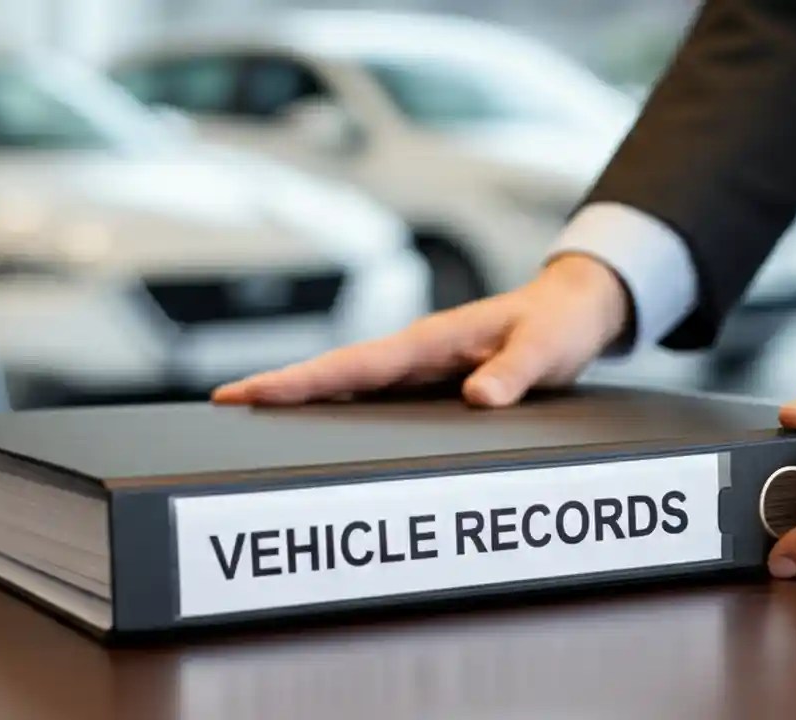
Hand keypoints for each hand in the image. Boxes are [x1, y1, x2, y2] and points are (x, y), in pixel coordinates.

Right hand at [212, 254, 629, 406]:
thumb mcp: (544, 349)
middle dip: (280, 386)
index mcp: (431, 340)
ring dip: (303, 396)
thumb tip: (477, 398)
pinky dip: (340, 403)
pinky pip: (375, 393)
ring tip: (251, 413)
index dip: (301, 380)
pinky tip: (318, 423)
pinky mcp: (429, 379)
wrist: (571, 308)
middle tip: (224, 402)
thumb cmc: (556, 324)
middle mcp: (416, 351)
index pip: (354, 364)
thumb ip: (513, 373)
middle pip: (336, 372)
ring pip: (349, 382)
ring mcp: (419, 365)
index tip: (252, 390)